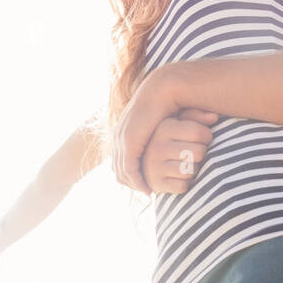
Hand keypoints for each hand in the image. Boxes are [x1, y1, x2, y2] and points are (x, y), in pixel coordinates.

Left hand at [113, 66, 208, 193]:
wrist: (161, 89)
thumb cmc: (165, 103)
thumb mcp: (157, 121)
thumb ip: (154, 131)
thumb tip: (159, 138)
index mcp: (122, 129)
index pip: (118, 158)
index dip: (128, 173)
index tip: (141, 182)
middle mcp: (118, 136)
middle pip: (117, 167)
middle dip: (129, 182)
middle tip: (143, 192)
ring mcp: (122, 140)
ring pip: (122, 171)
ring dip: (134, 185)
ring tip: (147, 192)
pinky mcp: (130, 143)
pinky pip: (130, 169)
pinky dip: (137, 181)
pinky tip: (147, 189)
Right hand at [142, 107, 218, 195]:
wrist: (145, 164)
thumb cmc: (172, 139)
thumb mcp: (181, 122)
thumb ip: (197, 116)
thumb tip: (215, 117)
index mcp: (163, 127)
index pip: (198, 132)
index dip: (206, 137)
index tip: (202, 138)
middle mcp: (156, 146)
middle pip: (198, 152)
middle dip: (200, 154)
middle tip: (193, 153)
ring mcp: (154, 166)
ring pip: (191, 171)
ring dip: (193, 169)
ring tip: (186, 163)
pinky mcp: (156, 184)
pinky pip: (183, 186)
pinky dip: (185, 184)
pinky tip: (178, 176)